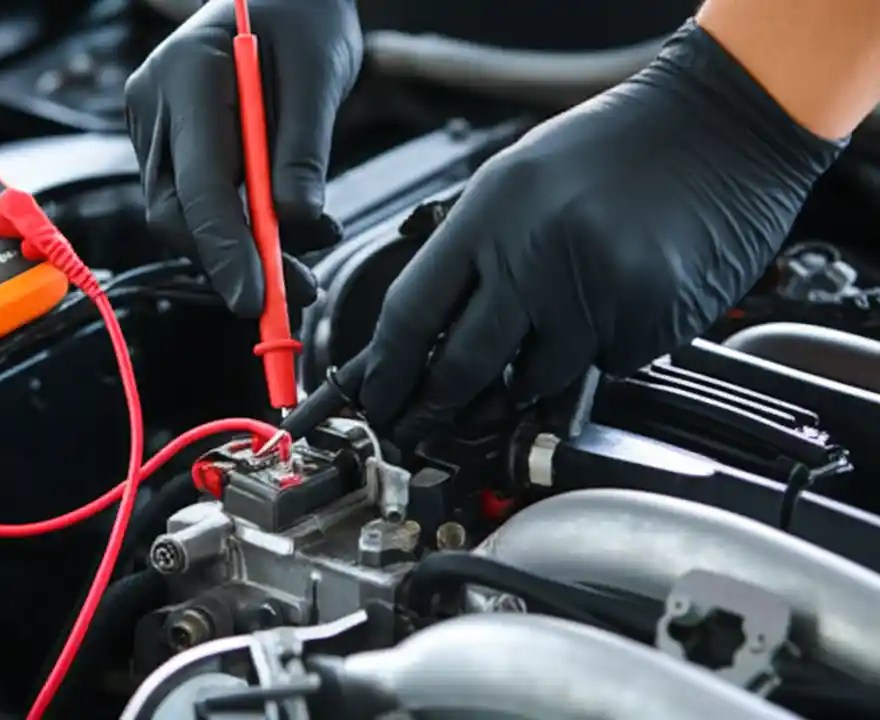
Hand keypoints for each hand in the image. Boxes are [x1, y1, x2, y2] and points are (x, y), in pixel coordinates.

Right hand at [124, 0, 362, 317]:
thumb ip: (305, 150)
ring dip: (242, 252)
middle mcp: (156, 102)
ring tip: (307, 264)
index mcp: (187, 75)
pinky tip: (289, 234)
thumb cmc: (303, 15)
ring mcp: (156, 124)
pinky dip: (240, 230)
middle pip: (175, 213)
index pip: (198, 185)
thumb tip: (296, 221)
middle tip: (293, 296)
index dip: (227, 251)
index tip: (257, 299)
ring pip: (184, 216)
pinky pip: (196, 202)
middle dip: (232, 263)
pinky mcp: (169, 143)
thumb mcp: (320, 73)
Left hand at [358, 21, 843, 446]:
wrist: (723, 121)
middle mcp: (536, 251)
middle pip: (461, 364)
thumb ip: (474, 251)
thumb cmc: (618, 147)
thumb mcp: (518, 179)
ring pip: (535, 379)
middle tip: (429, 421)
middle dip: (441, 403)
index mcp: (491, 211)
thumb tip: (426, 332)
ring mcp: (595, 288)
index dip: (386, 370)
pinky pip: (603, 365)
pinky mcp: (647, 318)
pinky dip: (601, 350)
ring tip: (555, 328)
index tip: (378, 402)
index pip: (411, 311)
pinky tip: (618, 302)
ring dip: (531, 376)